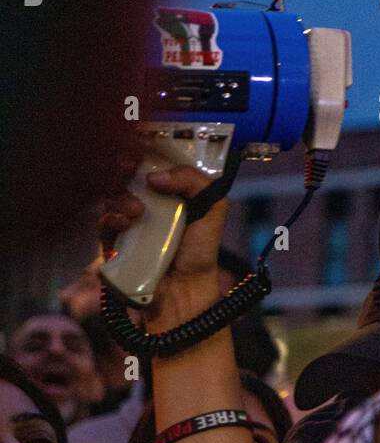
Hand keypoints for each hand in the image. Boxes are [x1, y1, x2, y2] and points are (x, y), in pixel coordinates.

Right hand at [98, 164, 227, 325]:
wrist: (186, 292)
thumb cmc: (200, 252)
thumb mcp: (212, 209)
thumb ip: (194, 181)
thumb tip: (154, 177)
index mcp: (170, 194)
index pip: (150, 165)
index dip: (143, 156)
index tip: (141, 151)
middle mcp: (147, 206)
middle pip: (125, 178)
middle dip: (125, 173)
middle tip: (134, 175)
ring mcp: (129, 225)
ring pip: (111, 199)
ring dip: (119, 199)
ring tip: (136, 211)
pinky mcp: (114, 245)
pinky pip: (103, 226)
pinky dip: (110, 220)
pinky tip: (124, 224)